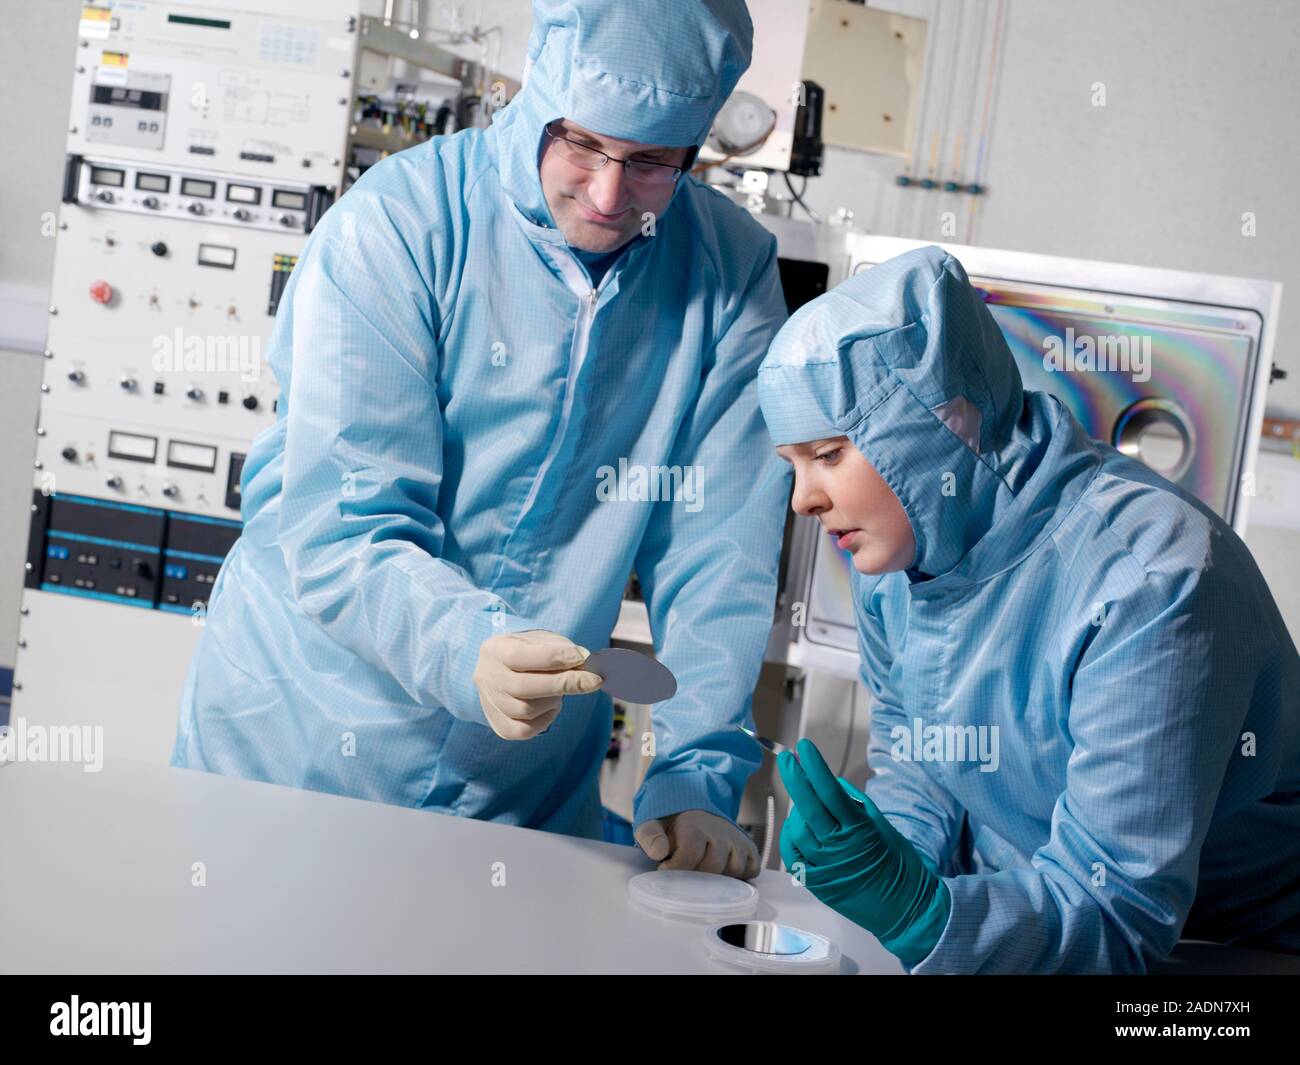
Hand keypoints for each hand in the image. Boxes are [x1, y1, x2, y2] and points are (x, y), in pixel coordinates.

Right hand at [473, 630, 602, 739]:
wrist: (508, 669)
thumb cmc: (531, 652)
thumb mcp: (544, 641)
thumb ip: (562, 650)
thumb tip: (584, 663)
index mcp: (495, 649)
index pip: (519, 656)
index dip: (553, 658)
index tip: (582, 658)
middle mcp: (486, 677)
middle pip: (523, 688)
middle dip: (563, 684)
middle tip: (593, 680)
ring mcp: (490, 703)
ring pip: (526, 710)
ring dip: (553, 701)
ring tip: (560, 691)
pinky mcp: (498, 725)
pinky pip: (524, 731)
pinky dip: (545, 720)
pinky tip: (551, 706)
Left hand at [634, 809, 759, 878]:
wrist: (691, 813)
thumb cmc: (670, 827)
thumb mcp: (651, 826)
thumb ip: (650, 837)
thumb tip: (660, 852)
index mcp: (694, 825)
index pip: (690, 854)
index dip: (676, 868)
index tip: (666, 869)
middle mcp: (720, 830)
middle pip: (713, 867)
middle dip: (695, 876)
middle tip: (684, 873)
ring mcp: (736, 839)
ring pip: (735, 869)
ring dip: (719, 878)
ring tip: (702, 873)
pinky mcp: (749, 848)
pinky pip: (752, 869)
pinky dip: (740, 876)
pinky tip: (722, 874)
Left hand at [778, 738, 950, 963]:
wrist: (906, 909)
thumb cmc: (899, 864)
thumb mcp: (882, 826)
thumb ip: (855, 802)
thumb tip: (832, 782)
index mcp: (859, 830)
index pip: (830, 792)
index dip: (814, 767)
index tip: (804, 748)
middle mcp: (838, 847)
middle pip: (808, 807)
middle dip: (795, 779)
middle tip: (786, 758)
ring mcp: (824, 867)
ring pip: (796, 830)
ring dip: (796, 811)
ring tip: (806, 804)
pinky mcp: (815, 883)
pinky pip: (792, 854)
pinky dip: (790, 837)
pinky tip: (796, 827)